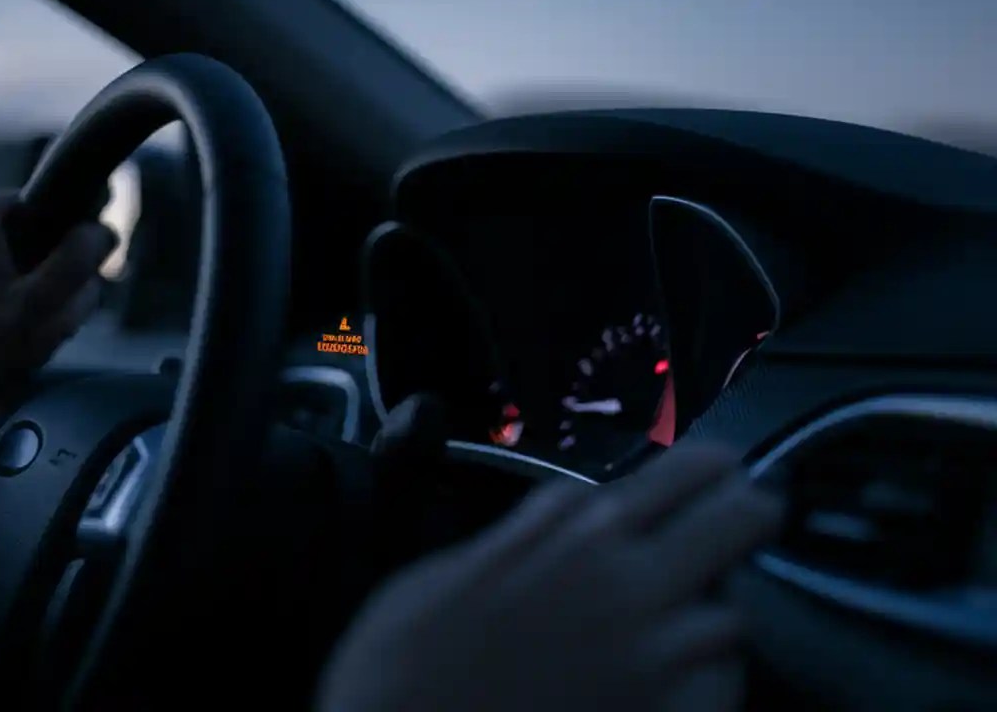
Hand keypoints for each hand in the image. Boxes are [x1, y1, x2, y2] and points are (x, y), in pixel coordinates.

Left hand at [0, 192, 116, 409]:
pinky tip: (19, 344)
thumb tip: (105, 231)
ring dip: (51, 309)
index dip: (76, 246)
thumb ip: (77, 262)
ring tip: (28, 338)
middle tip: (45, 321)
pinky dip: (33, 319)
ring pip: (46, 274)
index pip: (60, 206)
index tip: (70, 284)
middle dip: (63, 287)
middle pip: (56, 245)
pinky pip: (28, 294)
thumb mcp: (36, 303)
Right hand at [319, 445, 782, 711]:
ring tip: (680, 617)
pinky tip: (672, 676)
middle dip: (744, 517)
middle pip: (742, 525)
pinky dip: (705, 674)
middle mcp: (635, 590)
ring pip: (736, 614)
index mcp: (579, 536)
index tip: (722, 469)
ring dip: (713, 608)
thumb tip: (570, 512)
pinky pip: (720, 686)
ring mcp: (657, 663)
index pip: (686, 473)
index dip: (715, 465)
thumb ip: (526, 532)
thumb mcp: (454, 566)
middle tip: (734, 524)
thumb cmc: (407, 661)